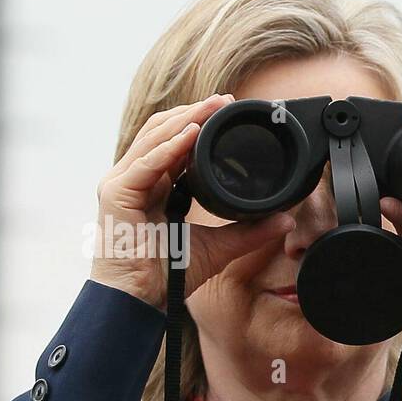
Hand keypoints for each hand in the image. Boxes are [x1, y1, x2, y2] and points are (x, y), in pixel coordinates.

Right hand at [90, 93, 294, 309]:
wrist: (140, 300)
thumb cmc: (168, 275)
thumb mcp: (219, 247)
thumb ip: (250, 232)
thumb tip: (285, 220)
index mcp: (155, 185)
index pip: (174, 143)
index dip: (199, 123)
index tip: (227, 111)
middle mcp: (136, 178)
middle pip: (163, 132)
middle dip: (194, 113)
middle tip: (224, 100)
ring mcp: (123, 183)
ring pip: (154, 139)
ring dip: (185, 120)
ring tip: (211, 106)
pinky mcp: (116, 193)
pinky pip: (146, 163)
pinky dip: (170, 147)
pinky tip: (191, 134)